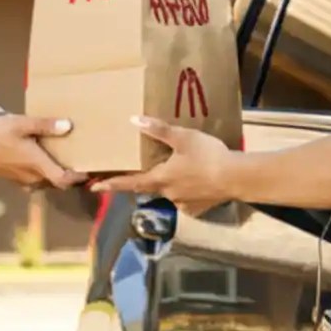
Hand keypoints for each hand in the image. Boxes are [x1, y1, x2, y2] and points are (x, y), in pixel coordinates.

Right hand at [0, 114, 86, 189]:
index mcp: (37, 165)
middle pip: (57, 183)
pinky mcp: (14, 179)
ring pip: (46, 182)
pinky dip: (43, 173)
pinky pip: (35, 180)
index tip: (88, 168)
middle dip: (69, 175)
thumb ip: (46, 125)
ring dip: (55, 174)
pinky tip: (42, 158)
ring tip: (64, 157)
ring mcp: (21, 180)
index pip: (64, 181)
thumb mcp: (22, 124)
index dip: (78, 177)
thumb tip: (69, 125)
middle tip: (80, 159)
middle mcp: (31, 177)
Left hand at [90, 116, 234, 215]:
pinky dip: (189, 191)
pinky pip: (188, 199)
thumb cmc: (206, 155)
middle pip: (152, 187)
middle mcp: (168, 195)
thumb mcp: (182, 137)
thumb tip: (133, 120)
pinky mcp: (199, 209)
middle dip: (149, 178)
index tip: (94, 187)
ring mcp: (184, 204)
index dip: (111, 184)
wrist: (235, 177)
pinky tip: (199, 181)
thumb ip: (158, 130)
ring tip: (186, 170)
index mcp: (160, 179)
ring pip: (171, 192)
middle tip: (152, 168)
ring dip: (173, 183)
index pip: (130, 183)